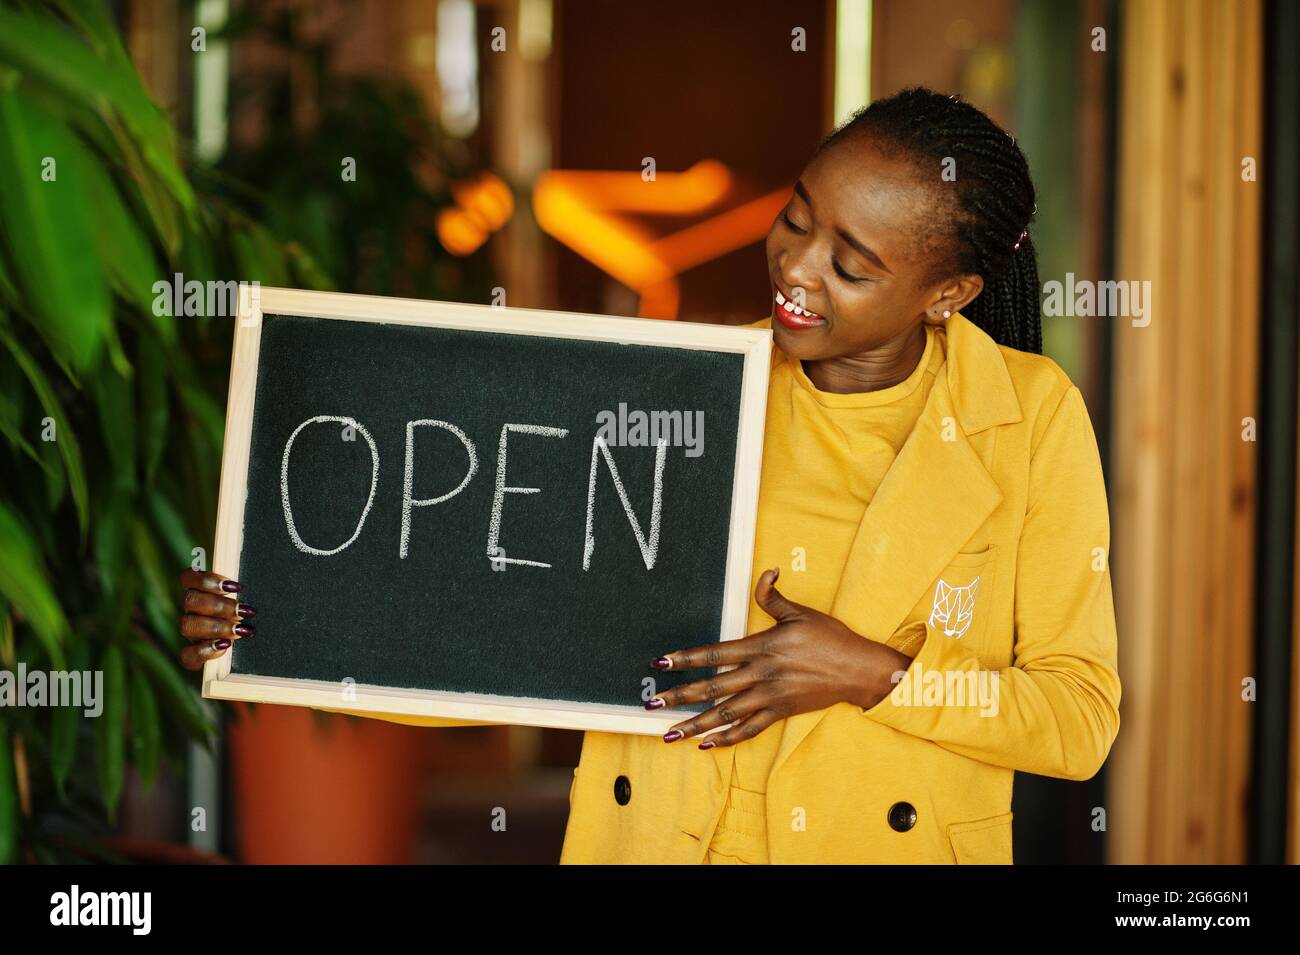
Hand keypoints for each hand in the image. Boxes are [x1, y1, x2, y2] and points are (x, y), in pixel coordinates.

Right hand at [178, 571, 255, 670]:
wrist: (251, 650)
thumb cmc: (251, 617)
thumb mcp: (249, 600)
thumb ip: (247, 591)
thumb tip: (262, 582)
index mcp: (200, 592)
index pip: (187, 577)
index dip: (206, 580)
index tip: (236, 587)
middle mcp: (191, 611)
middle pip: (190, 600)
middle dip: (220, 606)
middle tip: (245, 612)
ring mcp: (190, 633)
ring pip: (187, 625)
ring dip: (216, 627)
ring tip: (242, 630)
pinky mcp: (191, 655)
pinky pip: (186, 654)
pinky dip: (205, 650)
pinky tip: (225, 645)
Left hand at [647, 566, 909, 746]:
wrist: (859, 669)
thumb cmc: (831, 638)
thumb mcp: (800, 613)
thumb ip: (774, 597)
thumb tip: (767, 571)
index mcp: (762, 647)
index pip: (715, 654)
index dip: (686, 659)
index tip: (661, 663)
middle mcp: (761, 675)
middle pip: (712, 688)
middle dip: (679, 697)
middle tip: (653, 704)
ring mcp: (770, 697)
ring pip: (726, 714)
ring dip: (696, 725)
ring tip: (669, 733)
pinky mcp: (781, 712)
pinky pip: (749, 729)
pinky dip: (727, 737)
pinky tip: (708, 744)